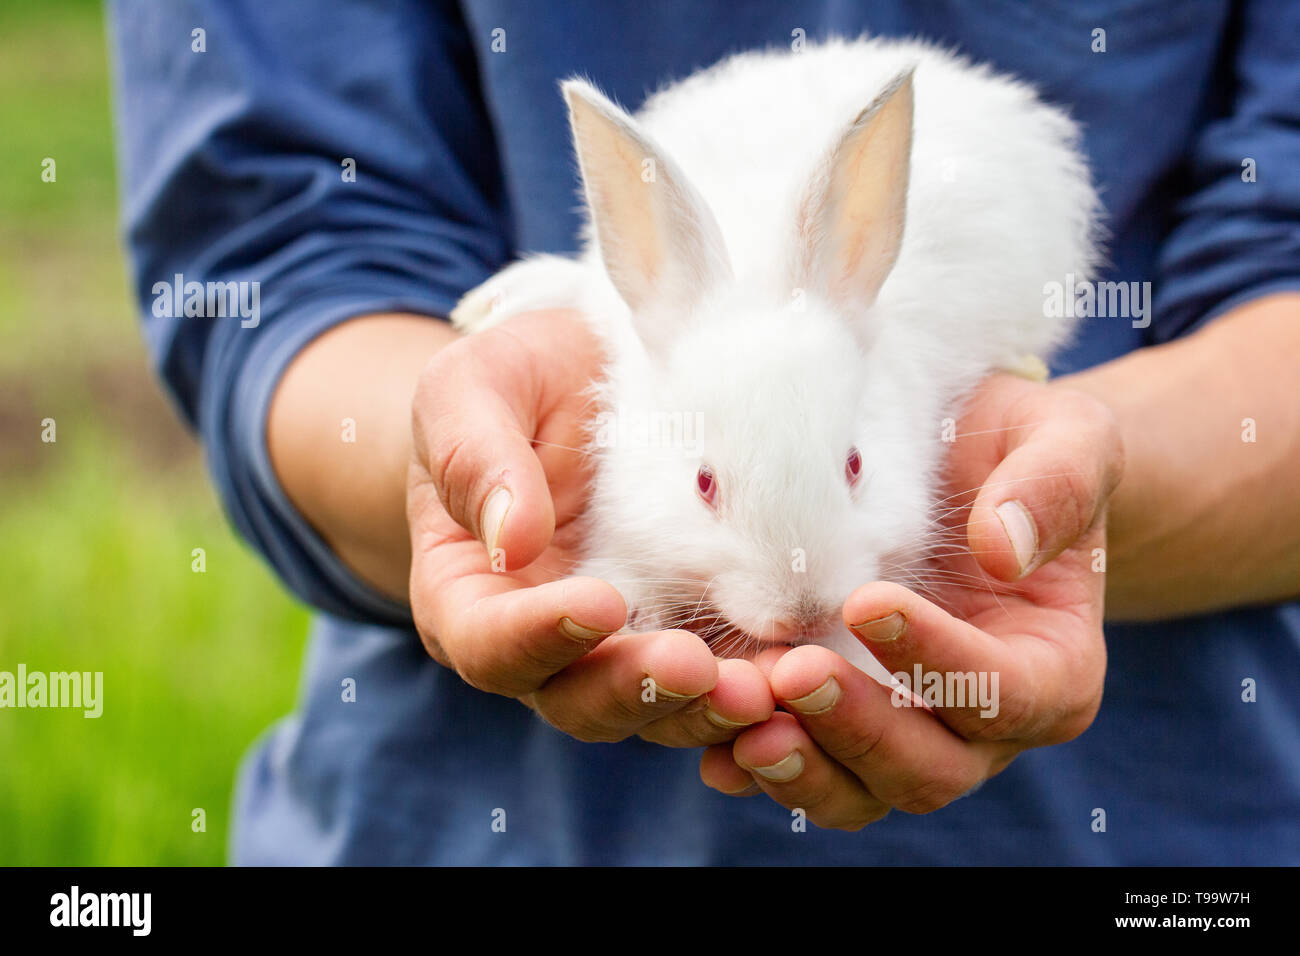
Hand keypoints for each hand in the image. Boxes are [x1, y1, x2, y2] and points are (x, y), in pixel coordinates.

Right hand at [407, 309, 772, 744]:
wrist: (591, 373)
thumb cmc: (515, 380)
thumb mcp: (472, 389)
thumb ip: (475, 457)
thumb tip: (512, 539)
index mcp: (470, 595)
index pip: (488, 643)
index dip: (536, 637)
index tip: (596, 602)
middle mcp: (543, 641)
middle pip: (577, 699)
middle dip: (637, 690)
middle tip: (694, 668)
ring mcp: (624, 644)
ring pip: (657, 710)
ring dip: (708, 708)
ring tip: (763, 687)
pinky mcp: (694, 628)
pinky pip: (721, 681)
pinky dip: (758, 690)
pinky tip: (804, 672)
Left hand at [699, 373, 1123, 828]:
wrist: (954, 463)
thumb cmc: (1016, 449)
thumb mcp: (1061, 436)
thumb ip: (1053, 484)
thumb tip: (1002, 548)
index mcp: (1050, 669)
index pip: (1005, 691)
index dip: (939, 659)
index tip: (868, 602)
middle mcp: (981, 726)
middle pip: (929, 766)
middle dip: (859, 725)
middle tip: (793, 669)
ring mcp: (903, 734)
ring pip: (860, 789)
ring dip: (803, 764)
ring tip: (745, 722)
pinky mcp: (835, 724)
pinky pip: (804, 771)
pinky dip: (755, 766)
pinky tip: (712, 744)